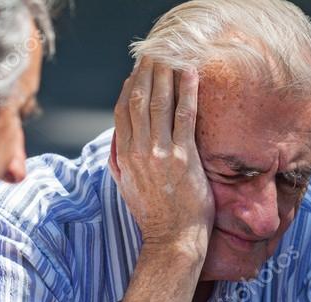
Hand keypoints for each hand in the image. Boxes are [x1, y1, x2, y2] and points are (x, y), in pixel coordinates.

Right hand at [110, 58, 213, 258]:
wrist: (172, 239)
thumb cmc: (154, 216)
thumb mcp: (128, 187)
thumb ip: (121, 162)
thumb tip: (119, 141)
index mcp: (124, 156)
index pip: (123, 111)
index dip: (130, 87)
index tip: (138, 71)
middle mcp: (138, 151)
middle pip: (138, 100)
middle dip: (146, 73)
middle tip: (154, 54)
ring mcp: (160, 154)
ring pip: (159, 103)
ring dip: (165, 75)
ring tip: (172, 55)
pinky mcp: (182, 158)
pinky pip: (184, 116)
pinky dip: (187, 91)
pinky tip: (191, 74)